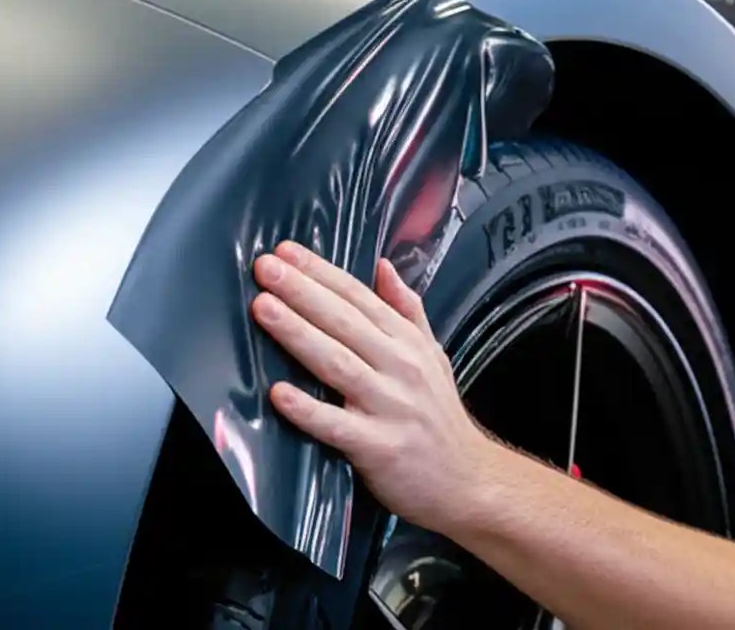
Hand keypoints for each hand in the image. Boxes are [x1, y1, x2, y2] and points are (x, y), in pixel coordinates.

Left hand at [251, 241, 498, 533]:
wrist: (471, 482)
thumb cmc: (440, 419)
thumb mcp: (432, 356)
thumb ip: (406, 311)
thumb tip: (383, 268)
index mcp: (407, 343)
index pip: (359, 297)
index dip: (321, 272)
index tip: (287, 251)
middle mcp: (400, 368)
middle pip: (344, 321)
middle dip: (301, 291)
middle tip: (265, 267)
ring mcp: (390, 407)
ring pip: (338, 363)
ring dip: (298, 334)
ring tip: (263, 309)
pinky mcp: (380, 448)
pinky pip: (338, 426)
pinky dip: (308, 410)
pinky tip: (278, 393)